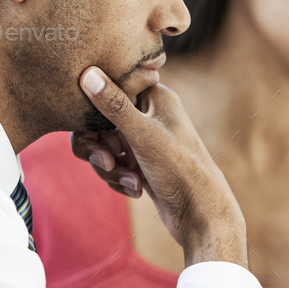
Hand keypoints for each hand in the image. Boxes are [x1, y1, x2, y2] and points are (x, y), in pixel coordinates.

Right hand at [72, 66, 247, 268]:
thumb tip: (87, 71)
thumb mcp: (141, 134)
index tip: (91, 131)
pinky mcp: (142, 162)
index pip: (109, 90)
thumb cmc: (179, 169)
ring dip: (111, 168)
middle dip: (98, 148)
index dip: (93, 111)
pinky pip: (114, 165)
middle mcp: (150, 113)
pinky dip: (120, 178)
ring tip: (132, 182)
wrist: (201, 215)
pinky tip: (138, 190)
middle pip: (99, 122)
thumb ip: (112, 104)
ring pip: (104, 147)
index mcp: (155, 96)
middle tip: (107, 163)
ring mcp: (145, 139)